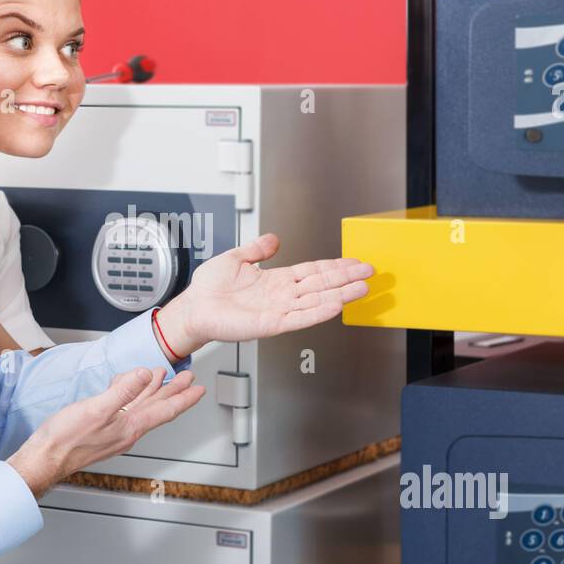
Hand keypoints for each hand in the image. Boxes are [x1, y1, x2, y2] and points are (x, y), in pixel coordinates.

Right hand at [7, 367, 204, 497]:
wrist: (45, 459)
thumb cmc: (66, 440)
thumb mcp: (97, 409)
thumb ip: (123, 391)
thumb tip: (145, 375)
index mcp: (130, 426)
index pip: (166, 410)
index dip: (184, 397)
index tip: (198, 389)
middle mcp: (127, 431)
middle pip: (157, 408)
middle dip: (174, 392)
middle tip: (188, 379)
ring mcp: (115, 432)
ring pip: (141, 408)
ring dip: (154, 392)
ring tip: (163, 378)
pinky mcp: (103, 431)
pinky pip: (125, 410)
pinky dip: (131, 396)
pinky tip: (127, 389)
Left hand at [154, 233, 373, 358]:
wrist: (193, 308)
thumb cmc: (208, 289)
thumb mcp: (235, 258)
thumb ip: (257, 249)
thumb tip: (274, 239)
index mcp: (275, 280)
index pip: (312, 271)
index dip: (334, 266)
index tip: (354, 262)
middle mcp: (281, 295)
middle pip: (321, 284)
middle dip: (346, 278)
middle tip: (369, 272)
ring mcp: (278, 310)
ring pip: (315, 301)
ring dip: (339, 294)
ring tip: (361, 288)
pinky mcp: (270, 324)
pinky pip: (298, 318)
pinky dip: (317, 312)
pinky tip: (334, 306)